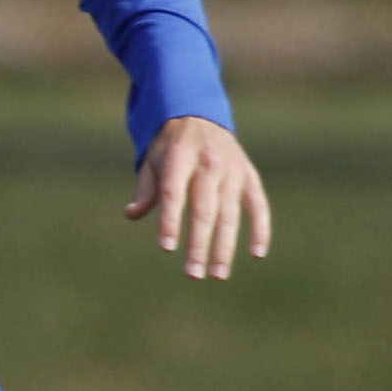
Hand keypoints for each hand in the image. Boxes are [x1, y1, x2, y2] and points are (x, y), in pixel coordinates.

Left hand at [126, 116, 272, 280]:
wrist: (199, 115)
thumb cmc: (169, 147)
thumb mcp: (152, 161)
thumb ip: (146, 189)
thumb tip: (132, 214)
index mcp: (179, 158)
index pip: (173, 194)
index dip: (170, 221)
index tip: (167, 248)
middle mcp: (209, 164)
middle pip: (204, 211)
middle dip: (198, 245)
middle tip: (192, 275)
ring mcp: (232, 171)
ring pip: (230, 214)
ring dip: (224, 247)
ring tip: (217, 275)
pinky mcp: (249, 176)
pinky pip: (258, 206)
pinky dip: (260, 229)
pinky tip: (256, 254)